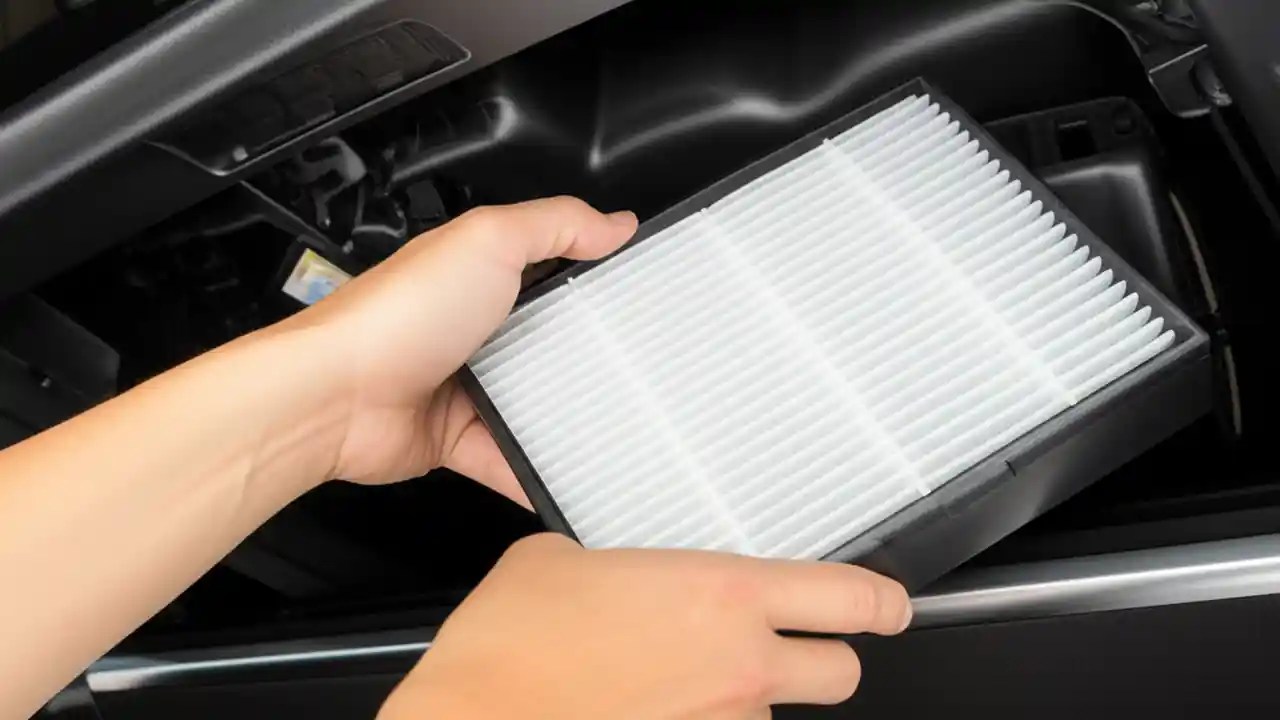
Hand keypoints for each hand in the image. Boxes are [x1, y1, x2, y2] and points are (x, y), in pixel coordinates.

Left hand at [289, 197, 637, 500]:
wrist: (334, 396)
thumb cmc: (396, 315)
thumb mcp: (487, 241)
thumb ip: (556, 225)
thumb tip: (615, 221)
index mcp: (482, 271)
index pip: (554, 266)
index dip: (597, 275)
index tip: (645, 290)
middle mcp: (476, 326)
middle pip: (553, 340)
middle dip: (594, 354)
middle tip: (643, 364)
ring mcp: (468, 384)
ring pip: (538, 403)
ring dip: (572, 416)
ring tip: (622, 424)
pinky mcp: (459, 437)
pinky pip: (511, 458)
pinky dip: (539, 472)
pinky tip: (576, 477)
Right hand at [378, 534, 912, 718]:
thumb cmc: (507, 647)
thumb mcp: (560, 560)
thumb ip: (619, 565)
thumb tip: (618, 577)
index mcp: (720, 596)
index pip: (850, 599)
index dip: (884, 602)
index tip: (888, 604)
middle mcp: (738, 668)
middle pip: (844, 675)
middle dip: (825, 660)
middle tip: (786, 648)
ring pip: (769, 717)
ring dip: (739, 700)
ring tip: (670, 683)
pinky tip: (646, 707)